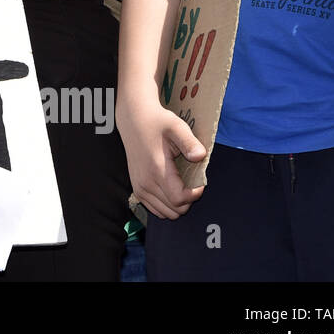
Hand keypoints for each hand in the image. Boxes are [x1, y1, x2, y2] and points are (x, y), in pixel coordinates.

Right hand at [116, 93, 205, 218]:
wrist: (133, 120)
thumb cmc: (157, 122)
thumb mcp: (176, 127)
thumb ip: (189, 142)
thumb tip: (201, 156)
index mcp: (156, 170)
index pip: (180, 200)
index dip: (195, 194)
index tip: (200, 181)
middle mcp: (145, 183)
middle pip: (175, 210)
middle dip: (188, 199)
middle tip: (191, 180)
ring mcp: (139, 188)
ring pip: (166, 213)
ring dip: (178, 203)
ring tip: (181, 184)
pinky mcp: (137, 189)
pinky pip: (156, 210)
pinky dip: (167, 204)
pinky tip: (171, 188)